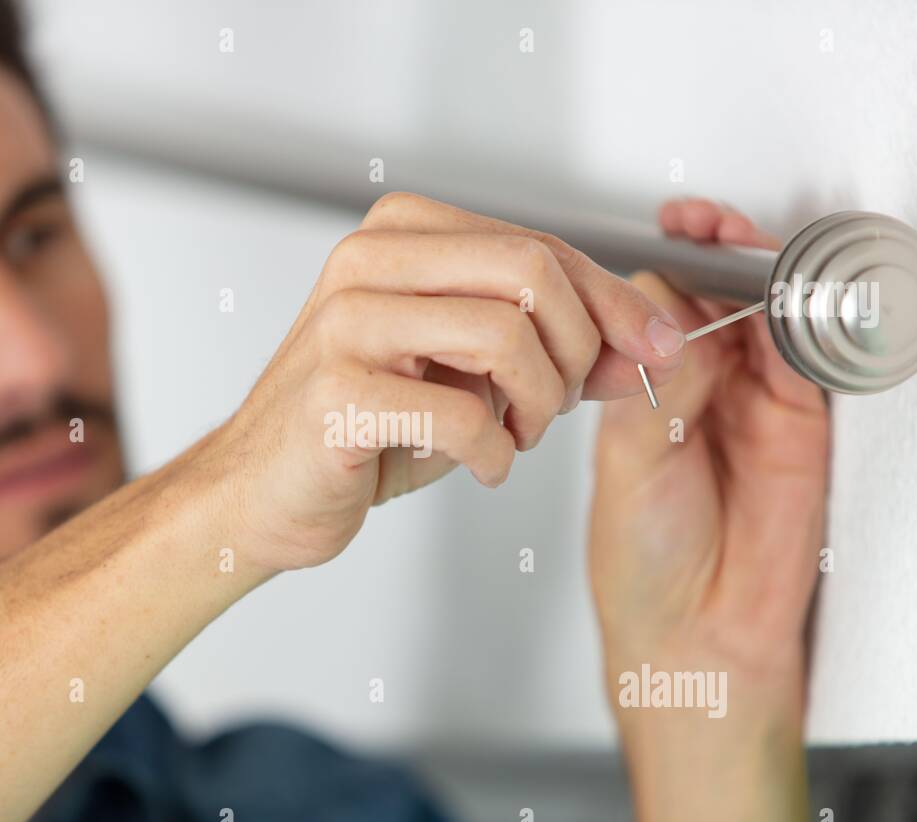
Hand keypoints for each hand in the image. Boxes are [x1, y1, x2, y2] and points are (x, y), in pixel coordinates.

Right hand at [207, 192, 691, 572]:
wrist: (262, 490)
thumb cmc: (364, 428)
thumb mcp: (472, 378)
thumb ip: (556, 354)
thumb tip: (647, 350)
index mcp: (400, 235)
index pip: (538, 246)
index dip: (613, 300)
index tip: (653, 346)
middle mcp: (367, 263)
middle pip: (531, 271)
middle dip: (579, 349)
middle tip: (562, 404)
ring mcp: (346, 324)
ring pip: (506, 336)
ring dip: (540, 404)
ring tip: (518, 436)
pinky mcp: (337, 393)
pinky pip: (463, 414)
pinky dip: (496, 453)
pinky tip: (482, 465)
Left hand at [588, 198, 829, 821]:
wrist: (698, 633)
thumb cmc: (642, 564)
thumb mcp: (626, 465)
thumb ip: (653, 394)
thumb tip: (668, 329)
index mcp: (634, 392)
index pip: (644, 309)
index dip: (649, 269)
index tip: (652, 238)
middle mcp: (690, 388)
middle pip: (705, 296)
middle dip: (705, 252)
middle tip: (701, 229)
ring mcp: (746, 400)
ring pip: (758, 313)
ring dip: (753, 271)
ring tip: (738, 248)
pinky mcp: (797, 422)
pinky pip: (803, 353)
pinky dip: (798, 318)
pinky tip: (782, 298)